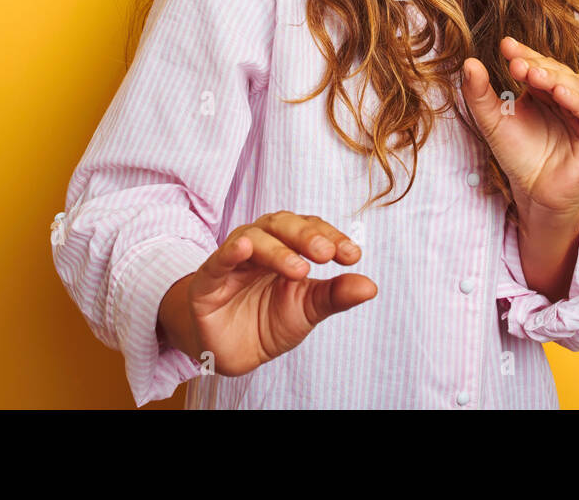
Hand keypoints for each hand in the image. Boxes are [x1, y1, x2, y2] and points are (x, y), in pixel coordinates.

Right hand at [163, 212, 376, 376]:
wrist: (228, 353)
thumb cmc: (266, 322)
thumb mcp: (307, 310)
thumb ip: (335, 296)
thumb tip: (371, 286)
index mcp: (286, 247)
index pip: (310, 230)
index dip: (332, 238)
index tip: (353, 255)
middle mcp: (259, 246)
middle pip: (281, 225)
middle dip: (306, 236)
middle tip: (328, 253)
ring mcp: (233, 261)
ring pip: (253, 239)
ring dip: (278, 250)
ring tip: (300, 269)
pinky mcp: (207, 282)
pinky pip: (218, 261)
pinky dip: (230, 252)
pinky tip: (244, 247)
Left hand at [460, 36, 578, 218]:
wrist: (532, 192)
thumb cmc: (517, 155)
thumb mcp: (492, 121)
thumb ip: (479, 94)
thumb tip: (469, 62)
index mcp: (545, 88)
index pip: (536, 63)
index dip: (523, 53)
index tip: (506, 46)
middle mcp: (569, 96)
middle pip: (558, 71)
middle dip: (538, 66)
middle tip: (518, 64)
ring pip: (578, 86)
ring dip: (557, 79)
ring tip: (536, 75)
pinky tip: (562, 95)